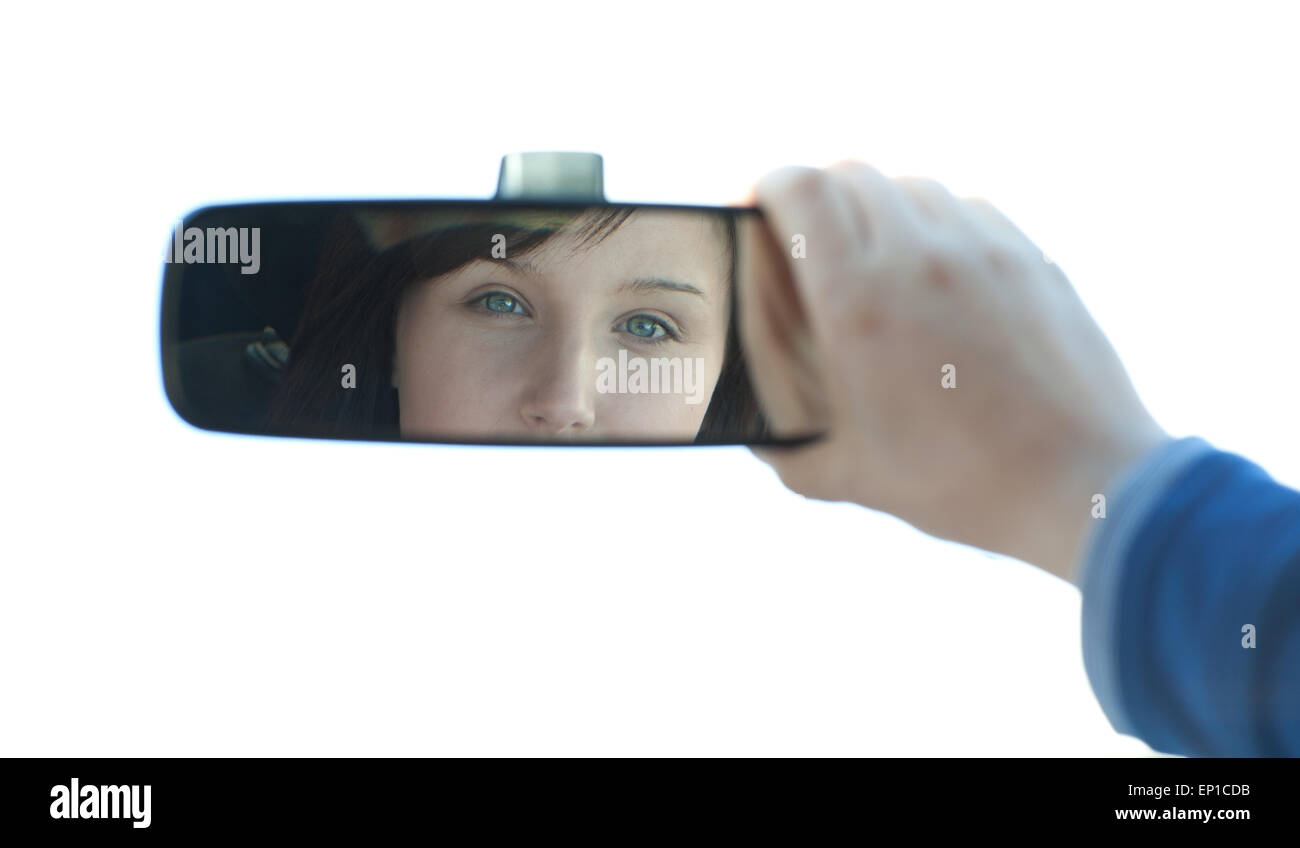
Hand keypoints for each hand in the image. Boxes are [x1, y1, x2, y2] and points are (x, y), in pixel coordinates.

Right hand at [737, 162, 1169, 580]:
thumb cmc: (957, 485)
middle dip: (813, 196)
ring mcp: (984, 248)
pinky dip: (934, 224)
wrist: (1080, 484)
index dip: (764, 186)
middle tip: (804, 238)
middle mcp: (920, 255)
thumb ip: (779, 442)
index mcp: (859, 300)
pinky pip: (966, 207)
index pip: (798, 187)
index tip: (754, 209)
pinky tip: (933, 271)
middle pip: (849, 173)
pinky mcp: (1031, 256)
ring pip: (910, 184)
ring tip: (870, 255)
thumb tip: (748, 421)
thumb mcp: (842, 474)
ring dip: (876, 207)